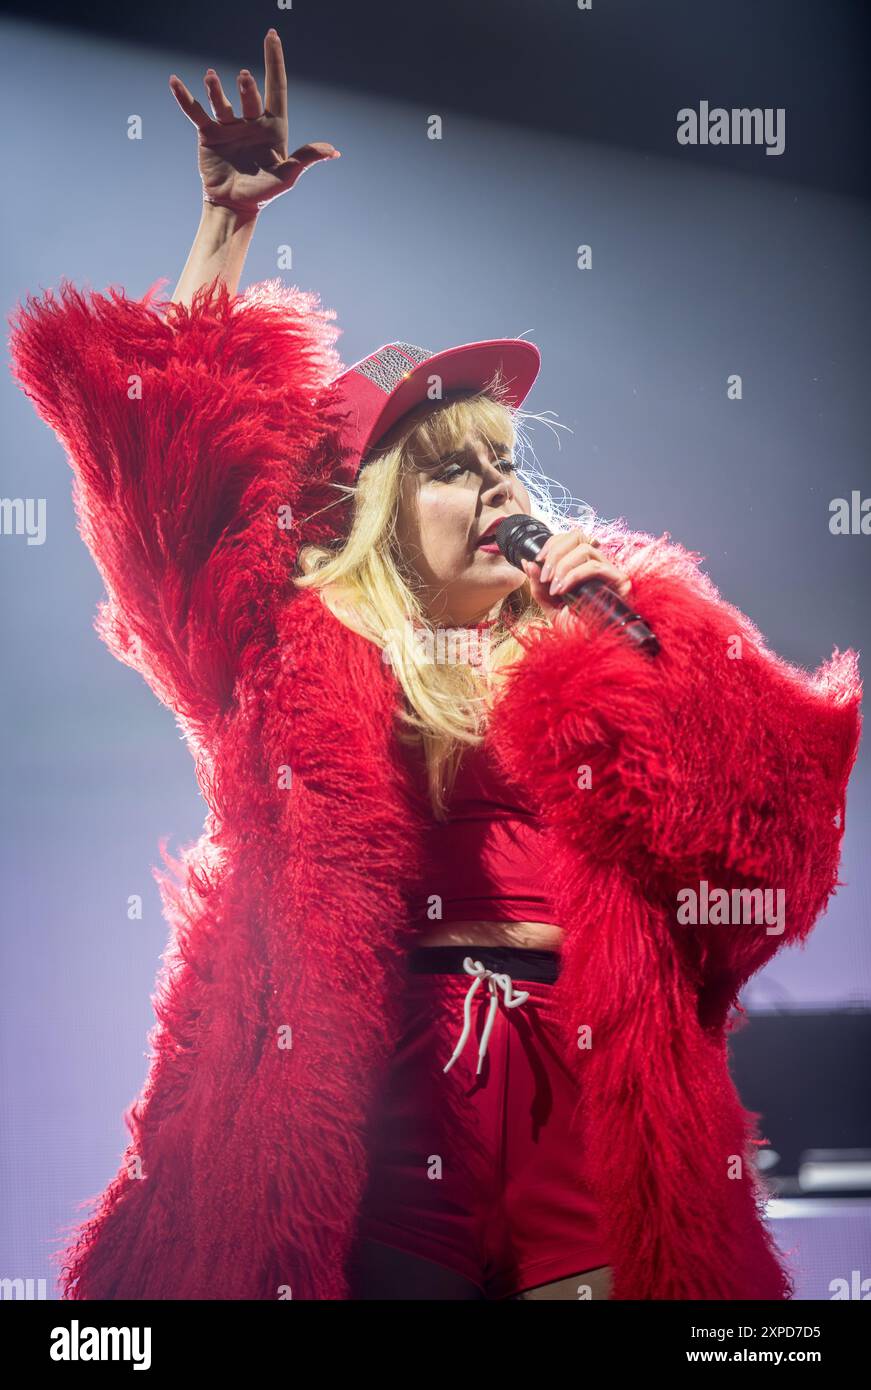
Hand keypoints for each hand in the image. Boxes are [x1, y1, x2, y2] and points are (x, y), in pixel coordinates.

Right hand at [169, 29, 340, 215]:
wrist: (234, 208)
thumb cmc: (264, 194)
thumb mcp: (287, 177)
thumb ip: (306, 159)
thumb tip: (332, 150)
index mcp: (272, 126)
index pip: (276, 87)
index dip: (274, 61)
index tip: (271, 35)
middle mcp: (251, 121)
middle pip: (249, 96)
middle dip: (247, 86)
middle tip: (246, 77)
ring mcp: (229, 126)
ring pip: (222, 101)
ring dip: (216, 89)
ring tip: (212, 78)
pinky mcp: (208, 134)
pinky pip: (195, 112)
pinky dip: (184, 97)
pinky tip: (175, 82)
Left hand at [520, 530, 632, 627]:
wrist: (593, 646)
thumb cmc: (576, 629)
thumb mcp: (550, 606)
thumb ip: (538, 585)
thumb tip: (528, 562)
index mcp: (582, 566)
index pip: (569, 539)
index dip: (552, 544)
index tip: (537, 560)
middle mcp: (597, 564)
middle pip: (577, 536)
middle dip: (555, 553)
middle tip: (544, 576)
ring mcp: (609, 571)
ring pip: (585, 549)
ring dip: (563, 566)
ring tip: (554, 588)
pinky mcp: (620, 580)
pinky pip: (595, 567)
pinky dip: (574, 575)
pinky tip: (563, 590)